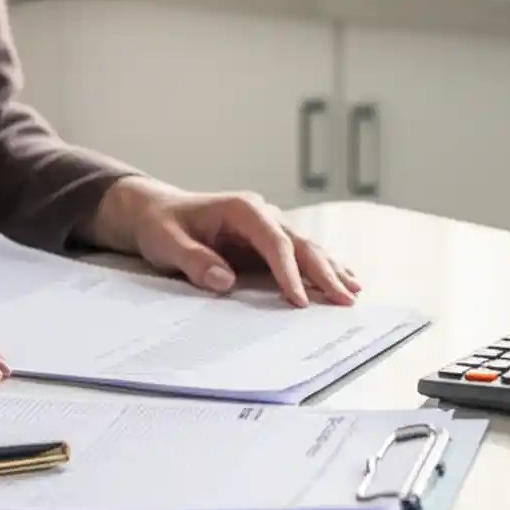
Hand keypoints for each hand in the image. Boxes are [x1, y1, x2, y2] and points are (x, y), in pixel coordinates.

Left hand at [84, 178, 361, 306]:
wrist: (156, 212)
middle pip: (300, 243)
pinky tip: (343, 278)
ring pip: (307, 247)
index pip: (274, 241)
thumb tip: (224, 280)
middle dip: (324, 272)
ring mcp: (268, 225)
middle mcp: (262, 212)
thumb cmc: (161, 225)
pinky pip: (299, 254)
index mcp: (242, 209)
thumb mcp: (167, 242)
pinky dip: (321, 266)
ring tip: (353, 292)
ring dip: (330, 270)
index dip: (289, 271)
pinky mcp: (267, 241)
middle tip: (344, 300)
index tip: (299, 301)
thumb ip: (194, 260)